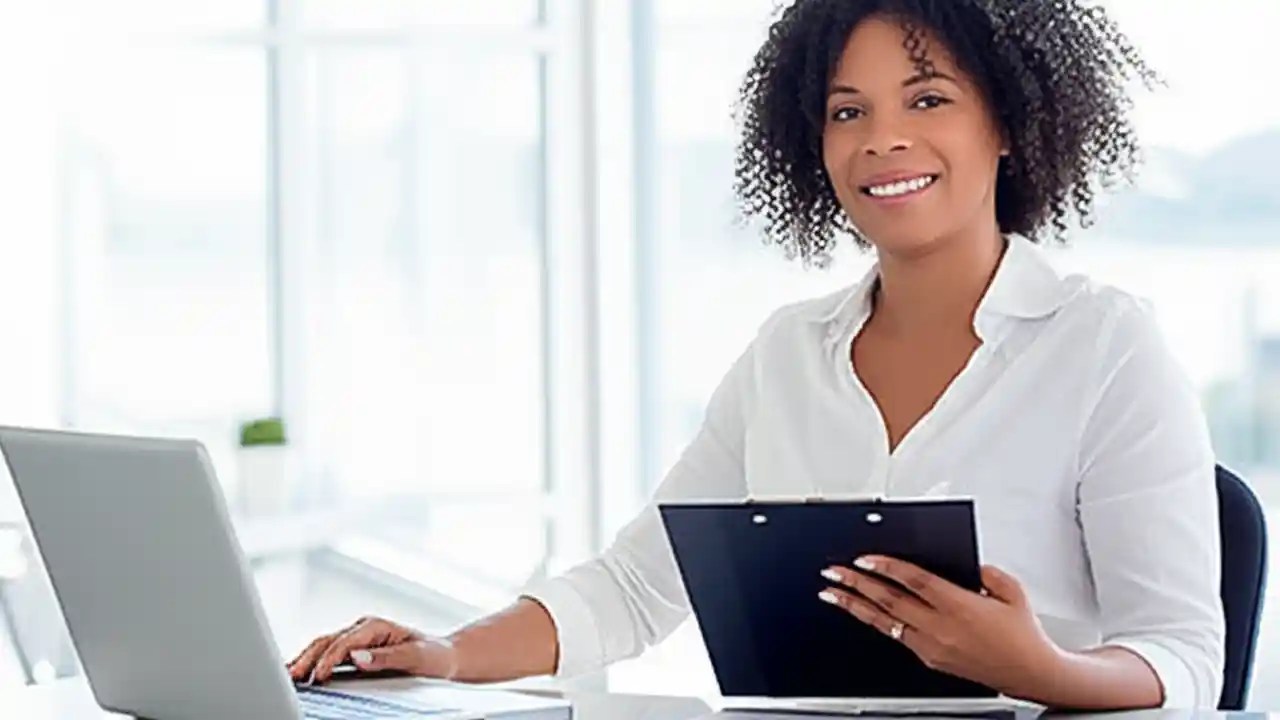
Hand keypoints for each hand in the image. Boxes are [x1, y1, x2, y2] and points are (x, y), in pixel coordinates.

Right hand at [287, 616, 459, 684]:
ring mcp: (357, 638)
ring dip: (304, 660)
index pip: (344, 642)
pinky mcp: (354, 649)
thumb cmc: (434, 655)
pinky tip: (299, 672)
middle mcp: (363, 628)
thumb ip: (386, 657)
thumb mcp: (416, 657)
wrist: (444, 656)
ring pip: (322, 646)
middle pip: (326, 641)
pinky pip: (327, 654)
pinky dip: (311, 662)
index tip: (318, 677)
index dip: (329, 659)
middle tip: (290, 676)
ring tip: (287, 676)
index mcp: (376, 626)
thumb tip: (357, 657)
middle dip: (307, 658)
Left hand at [819, 556, 1062, 700]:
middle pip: (889, 601)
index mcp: (960, 606)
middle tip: (833, 571)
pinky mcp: (930, 658)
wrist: (1031, 674)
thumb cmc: (1023, 635)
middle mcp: (941, 627)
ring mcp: (932, 646)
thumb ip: (986, 571)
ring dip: (855, 605)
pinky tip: (862, 612)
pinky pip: (896, 636)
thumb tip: (965, 563)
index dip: (886, 567)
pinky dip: (877, 621)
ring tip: (832, 593)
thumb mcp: (1012, 591)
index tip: (865, 557)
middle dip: (857, 584)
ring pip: (885, 622)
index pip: (914, 581)